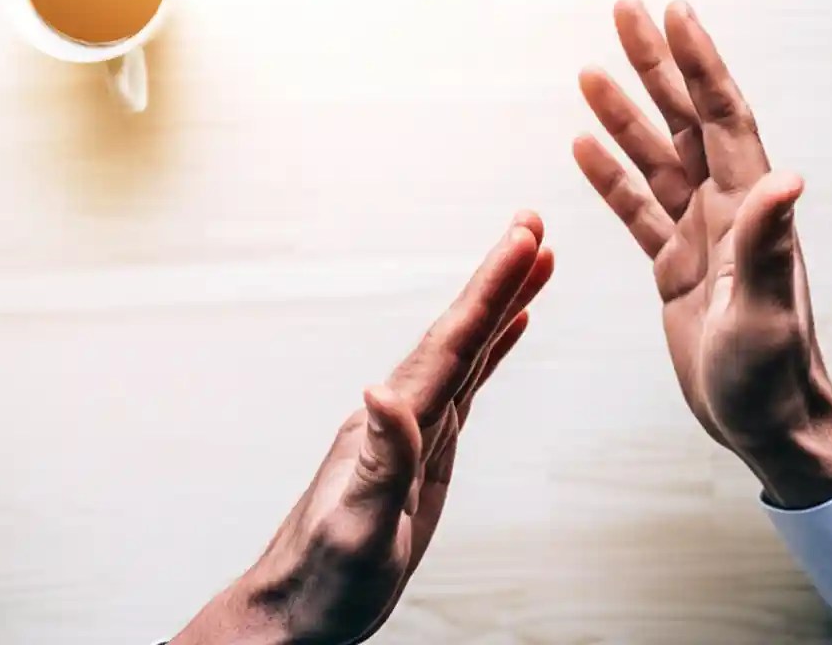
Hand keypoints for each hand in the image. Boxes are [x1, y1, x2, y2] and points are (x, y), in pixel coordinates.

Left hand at [173, 213, 553, 644]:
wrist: (295, 611)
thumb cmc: (321, 579)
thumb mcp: (354, 526)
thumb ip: (378, 461)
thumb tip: (381, 392)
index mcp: (390, 424)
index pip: (451, 344)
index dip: (490, 291)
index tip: (524, 240)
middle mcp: (401, 413)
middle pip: (460, 331)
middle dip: (498, 276)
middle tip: (534, 224)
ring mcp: (414, 429)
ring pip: (467, 351)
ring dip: (499, 304)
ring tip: (535, 261)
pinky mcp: (424, 450)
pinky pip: (465, 385)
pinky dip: (490, 352)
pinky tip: (508, 333)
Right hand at [573, 0, 831, 508]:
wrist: (767, 425)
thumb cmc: (774, 378)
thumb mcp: (767, 314)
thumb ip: (769, 246)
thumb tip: (787, 177)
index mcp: (750, 212)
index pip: (721, 118)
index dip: (698, 64)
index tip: (674, 13)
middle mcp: (726, 212)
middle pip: (684, 121)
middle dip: (656, 65)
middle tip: (625, 12)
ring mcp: (698, 237)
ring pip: (655, 159)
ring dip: (625, 114)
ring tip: (589, 70)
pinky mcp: (674, 268)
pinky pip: (638, 209)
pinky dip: (611, 178)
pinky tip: (585, 146)